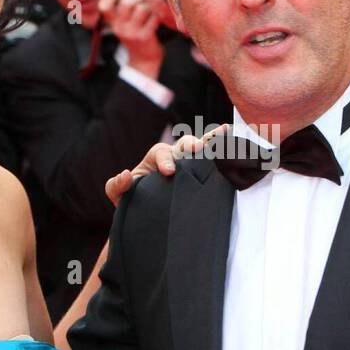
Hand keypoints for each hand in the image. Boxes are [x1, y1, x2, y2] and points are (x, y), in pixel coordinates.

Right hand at [99, 0, 162, 77]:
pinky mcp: (145, 37)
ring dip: (149, 5)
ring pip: (141, 8)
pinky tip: (157, 18)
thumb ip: (126, 9)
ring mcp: (132, 33)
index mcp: (113, 23)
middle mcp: (120, 28)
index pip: (104, 6)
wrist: (144, 61)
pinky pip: (153, 17)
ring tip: (152, 10)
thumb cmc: (136, 37)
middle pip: (125, 3)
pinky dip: (157, 14)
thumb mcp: (125, 24)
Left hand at [103, 125, 227, 205]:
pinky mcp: (200, 176)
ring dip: (211, 141)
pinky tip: (233, 137)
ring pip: (201, 148)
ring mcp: (189, 165)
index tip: (168, 172)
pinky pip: (212, 160)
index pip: (161, 152)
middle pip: (184, 144)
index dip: (166, 159)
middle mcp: (175, 157)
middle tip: (198, 149)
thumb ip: (117, 184)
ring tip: (224, 133)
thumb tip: (127, 174)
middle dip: (192, 144)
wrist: (147, 215)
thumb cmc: (134, 200)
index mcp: (157, 158)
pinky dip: (221, 147)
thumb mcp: (119, 195)